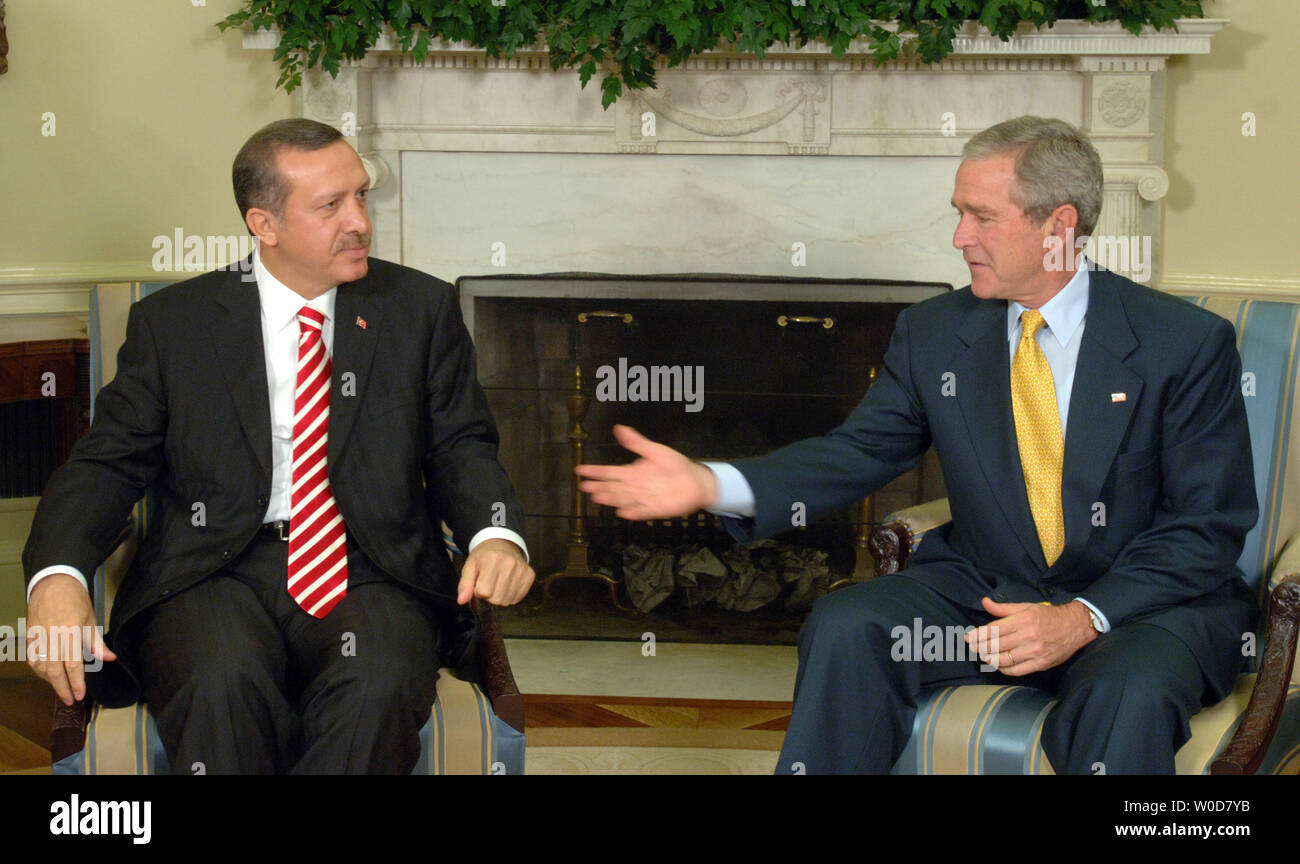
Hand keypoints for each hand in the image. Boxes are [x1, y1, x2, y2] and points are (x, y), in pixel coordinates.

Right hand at [26, 573, 115, 705]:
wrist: (53, 582)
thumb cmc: (76, 599)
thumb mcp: (91, 619)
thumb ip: (97, 642)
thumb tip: (110, 659)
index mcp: (70, 631)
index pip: (73, 663)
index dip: (76, 682)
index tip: (80, 695)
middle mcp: (52, 635)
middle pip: (54, 669)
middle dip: (62, 687)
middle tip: (69, 701)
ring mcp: (38, 635)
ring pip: (41, 666)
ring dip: (50, 681)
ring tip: (62, 689)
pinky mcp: (29, 635)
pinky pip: (32, 658)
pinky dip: (40, 670)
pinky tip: (49, 675)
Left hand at [457, 539, 533, 605]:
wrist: (502, 544)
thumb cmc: (484, 556)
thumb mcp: (470, 566)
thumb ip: (465, 584)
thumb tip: (461, 600)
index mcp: (492, 560)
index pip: (484, 592)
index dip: (479, 591)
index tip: (480, 583)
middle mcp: (509, 564)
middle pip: (496, 599)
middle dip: (490, 595)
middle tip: (489, 583)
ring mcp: (521, 570)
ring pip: (507, 601)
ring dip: (500, 597)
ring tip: (498, 584)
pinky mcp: (529, 575)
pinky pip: (518, 598)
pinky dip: (510, 596)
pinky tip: (507, 585)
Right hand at [574, 424, 717, 519]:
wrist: (695, 481)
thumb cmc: (675, 465)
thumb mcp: (655, 450)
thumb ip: (636, 442)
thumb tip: (619, 428)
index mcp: (632, 472)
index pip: (609, 472)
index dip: (595, 471)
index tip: (580, 470)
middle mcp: (634, 486)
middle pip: (612, 487)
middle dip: (598, 486)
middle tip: (583, 486)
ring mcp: (643, 498)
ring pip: (622, 499)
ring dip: (610, 499)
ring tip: (597, 498)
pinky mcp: (653, 509)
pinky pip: (640, 511)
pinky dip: (632, 512)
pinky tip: (622, 512)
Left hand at [964, 597, 1096, 675]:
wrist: (1075, 626)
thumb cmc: (1048, 616)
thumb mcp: (1026, 607)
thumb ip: (1003, 608)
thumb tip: (985, 602)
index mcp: (1023, 620)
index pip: (993, 630)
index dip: (978, 635)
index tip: (968, 637)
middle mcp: (1028, 636)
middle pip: (996, 645)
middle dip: (980, 647)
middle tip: (974, 647)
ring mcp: (1035, 652)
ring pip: (1003, 659)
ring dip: (989, 659)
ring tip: (984, 656)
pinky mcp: (1041, 664)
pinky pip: (1016, 671)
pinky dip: (1004, 669)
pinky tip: (998, 665)